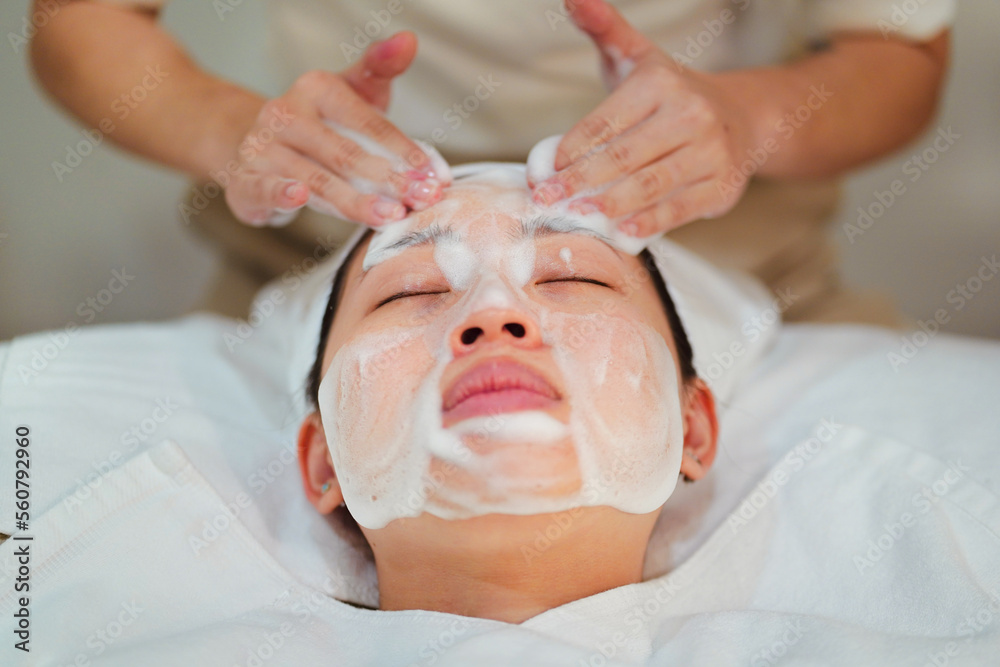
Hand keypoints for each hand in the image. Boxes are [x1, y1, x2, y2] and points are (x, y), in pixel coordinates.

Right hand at [224, 32, 444, 226]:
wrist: (257, 143)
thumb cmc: (320, 122)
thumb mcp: (351, 92)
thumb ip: (381, 67)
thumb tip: (408, 39)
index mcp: (316, 89)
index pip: (367, 120)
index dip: (403, 149)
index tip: (433, 174)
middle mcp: (286, 113)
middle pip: (346, 153)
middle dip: (389, 180)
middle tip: (421, 199)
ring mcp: (263, 146)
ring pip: (317, 179)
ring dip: (356, 202)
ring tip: (390, 216)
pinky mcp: (246, 179)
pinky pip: (265, 187)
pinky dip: (281, 193)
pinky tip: (299, 198)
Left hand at [531, 0, 751, 236]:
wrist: (741, 118)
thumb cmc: (670, 95)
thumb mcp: (639, 57)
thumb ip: (604, 28)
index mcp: (662, 83)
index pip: (607, 120)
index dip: (572, 147)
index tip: (544, 168)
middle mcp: (690, 114)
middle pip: (624, 155)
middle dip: (580, 181)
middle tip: (547, 200)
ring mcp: (710, 152)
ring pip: (650, 183)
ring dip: (609, 204)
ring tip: (577, 217)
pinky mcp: (721, 186)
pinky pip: (680, 208)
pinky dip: (651, 221)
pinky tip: (623, 231)